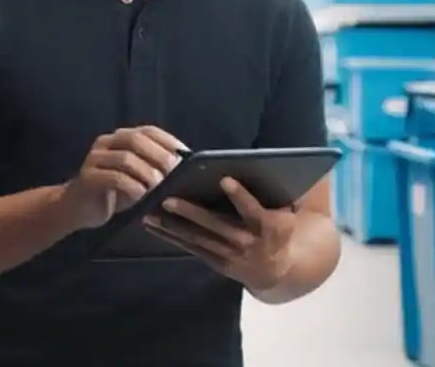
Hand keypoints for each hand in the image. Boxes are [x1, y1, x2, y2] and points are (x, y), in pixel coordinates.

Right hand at [58, 126, 187, 229]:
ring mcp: (95, 158)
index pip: (148, 131)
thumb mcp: (137, 178)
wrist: (77, 208)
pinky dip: (131, 186)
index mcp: (121, 138)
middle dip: (159, 155)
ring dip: (146, 172)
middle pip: (136, 140)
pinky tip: (140, 195)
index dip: (168, 141)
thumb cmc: (113, 193)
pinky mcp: (88, 177)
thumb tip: (182, 168)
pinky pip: (113, 177)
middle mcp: (107, 143)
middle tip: (173, 172)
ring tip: (157, 186)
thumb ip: (153, 168)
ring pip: (125, 158)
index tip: (185, 155)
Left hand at [142, 178, 296, 293]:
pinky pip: (191, 248)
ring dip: (172, 227)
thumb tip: (260, 164)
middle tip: (168, 199)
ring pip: (197, 238)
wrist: (278, 271)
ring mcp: (229, 255)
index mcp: (267, 226)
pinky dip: (171, 237)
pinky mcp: (217, 263)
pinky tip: (153, 226)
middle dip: (190, 212)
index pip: (252, 209)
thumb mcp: (284, 213)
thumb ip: (273, 194)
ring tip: (149, 214)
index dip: (239, 195)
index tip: (224, 179)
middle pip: (215, 225)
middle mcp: (246, 241)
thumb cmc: (278, 230)